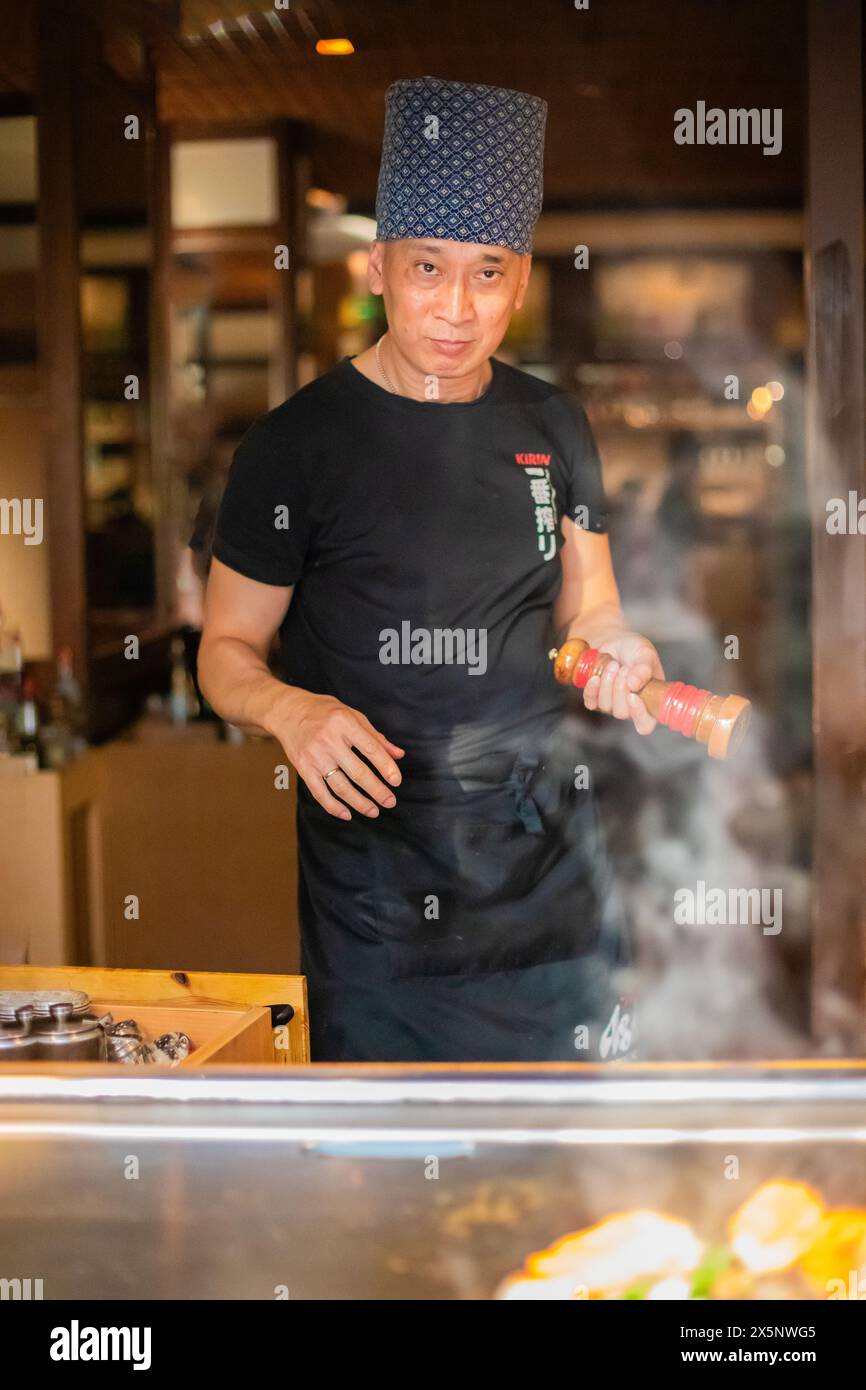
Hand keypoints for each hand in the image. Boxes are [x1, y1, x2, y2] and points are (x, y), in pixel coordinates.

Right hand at [269, 690, 403, 820]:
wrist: (288, 711)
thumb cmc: (325, 712)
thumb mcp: (353, 715)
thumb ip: (376, 737)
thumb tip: (398, 755)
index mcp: (344, 723)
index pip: (370, 749)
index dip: (386, 766)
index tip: (396, 781)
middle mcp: (328, 740)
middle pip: (357, 771)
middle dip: (376, 790)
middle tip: (390, 802)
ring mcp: (314, 756)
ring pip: (340, 786)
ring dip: (359, 802)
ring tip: (373, 811)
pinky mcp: (303, 768)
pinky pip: (319, 792)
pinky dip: (333, 806)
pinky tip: (347, 814)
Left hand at [580, 631, 664, 734]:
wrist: (615, 642)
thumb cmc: (635, 650)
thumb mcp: (645, 654)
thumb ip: (644, 668)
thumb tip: (634, 684)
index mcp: (650, 703)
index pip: (645, 724)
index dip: (639, 715)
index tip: (633, 695)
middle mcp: (630, 708)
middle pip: (622, 713)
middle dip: (620, 689)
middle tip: (624, 669)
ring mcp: (611, 705)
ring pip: (605, 706)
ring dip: (607, 685)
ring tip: (613, 666)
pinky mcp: (595, 699)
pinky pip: (590, 702)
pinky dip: (592, 690)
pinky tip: (595, 677)